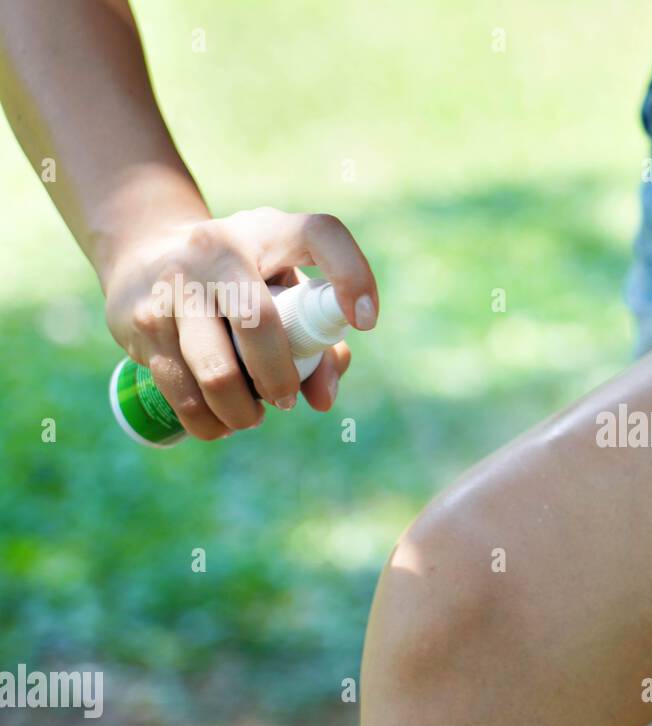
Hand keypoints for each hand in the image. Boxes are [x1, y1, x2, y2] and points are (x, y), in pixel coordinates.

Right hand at [102, 207, 378, 438]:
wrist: (143, 255)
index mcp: (268, 232)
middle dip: (280, 378)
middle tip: (286, 400)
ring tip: (251, 416)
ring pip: (216, 369)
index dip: (351, 276)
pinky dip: (207, 421)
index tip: (366, 321)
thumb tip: (322, 399)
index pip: (320, 235)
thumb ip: (319, 342)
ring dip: (242, 411)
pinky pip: (179, 390)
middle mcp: (218, 250)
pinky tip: (220, 423)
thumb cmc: (240, 282)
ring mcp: (174, 285)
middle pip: (258, 323)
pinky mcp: (141, 320)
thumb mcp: (282, 290)